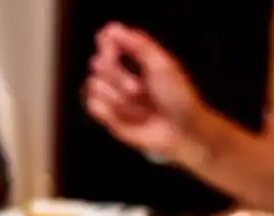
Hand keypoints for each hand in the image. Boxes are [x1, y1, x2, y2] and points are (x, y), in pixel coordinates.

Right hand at [84, 23, 208, 160]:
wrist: (180, 130)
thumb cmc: (177, 96)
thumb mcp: (162, 63)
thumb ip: (137, 44)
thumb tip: (111, 28)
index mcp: (135, 61)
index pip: (108, 44)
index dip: (107, 44)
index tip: (112, 48)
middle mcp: (120, 78)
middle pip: (97, 64)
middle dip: (115, 74)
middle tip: (136, 88)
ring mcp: (113, 98)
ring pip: (92, 85)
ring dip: (114, 94)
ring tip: (135, 104)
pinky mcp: (108, 118)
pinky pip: (92, 105)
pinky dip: (107, 109)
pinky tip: (124, 115)